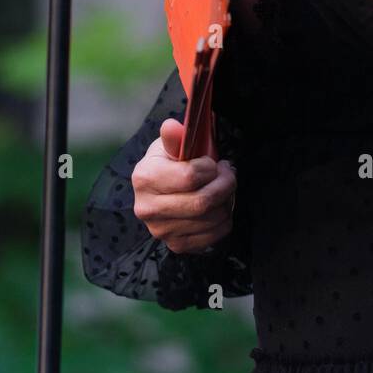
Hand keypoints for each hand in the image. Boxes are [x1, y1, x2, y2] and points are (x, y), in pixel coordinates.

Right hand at [131, 117, 236, 253]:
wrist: (159, 190)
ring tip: (222, 188)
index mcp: (144, 178)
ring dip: (227, 200)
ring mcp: (161, 231)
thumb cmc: (168, 164)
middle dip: (226, 184)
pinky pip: (215, 235)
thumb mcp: (169, 145)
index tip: (212, 162)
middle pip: (202, 202)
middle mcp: (148, 208)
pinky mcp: (176, 245)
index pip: (191, 177)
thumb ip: (174, 137)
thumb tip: (171, 126)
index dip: (210, 167)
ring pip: (212, 218)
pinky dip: (225, 219)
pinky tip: (217, 206)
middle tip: (228, 174)